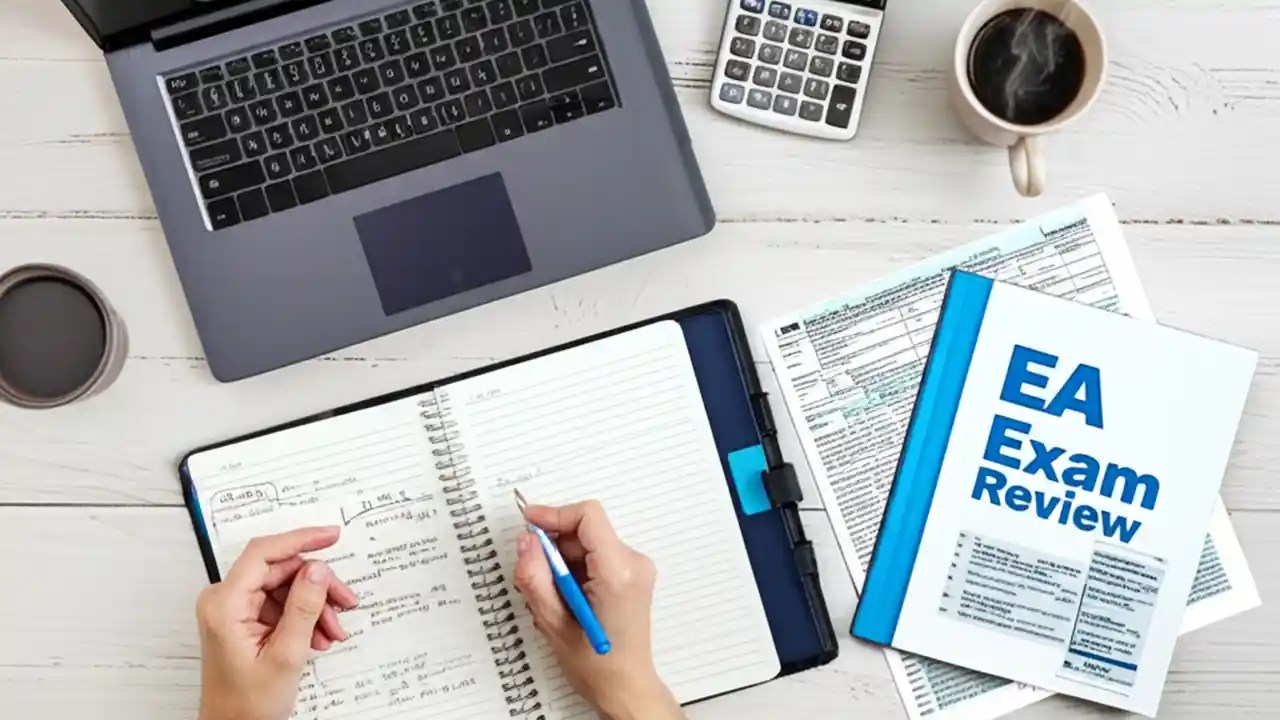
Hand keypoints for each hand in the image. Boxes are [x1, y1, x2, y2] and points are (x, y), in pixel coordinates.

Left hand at [196, 526, 358, 719]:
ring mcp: (233, 608)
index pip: (264, 553)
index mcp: (225, 605)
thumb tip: (318, 569)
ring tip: (333, 630)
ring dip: (315, 606)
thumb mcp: (286, 655)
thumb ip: (304, 607)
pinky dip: (304, 616)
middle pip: (280, 570)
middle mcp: (224, 600)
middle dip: (317, 587)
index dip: (301, 539)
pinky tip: (320, 635)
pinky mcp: (243, 618)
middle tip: (345, 602)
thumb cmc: (247, 705)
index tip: (331, 536)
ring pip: (285, 587)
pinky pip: (281, 603)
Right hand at [513, 501, 681, 719]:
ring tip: (554, 599)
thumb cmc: (596, 664)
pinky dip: (573, 570)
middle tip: (536, 579)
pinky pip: (594, 556)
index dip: (554, 515)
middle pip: (584, 530)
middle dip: (553, 548)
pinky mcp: (630, 574)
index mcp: (618, 572)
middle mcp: (633, 564)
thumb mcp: (553, 622)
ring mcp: (635, 568)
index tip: (529, 524)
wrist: (625, 685)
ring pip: (586, 543)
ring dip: (561, 563)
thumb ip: (535, 577)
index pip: (588, 516)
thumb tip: (526, 542)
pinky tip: (567, 599)